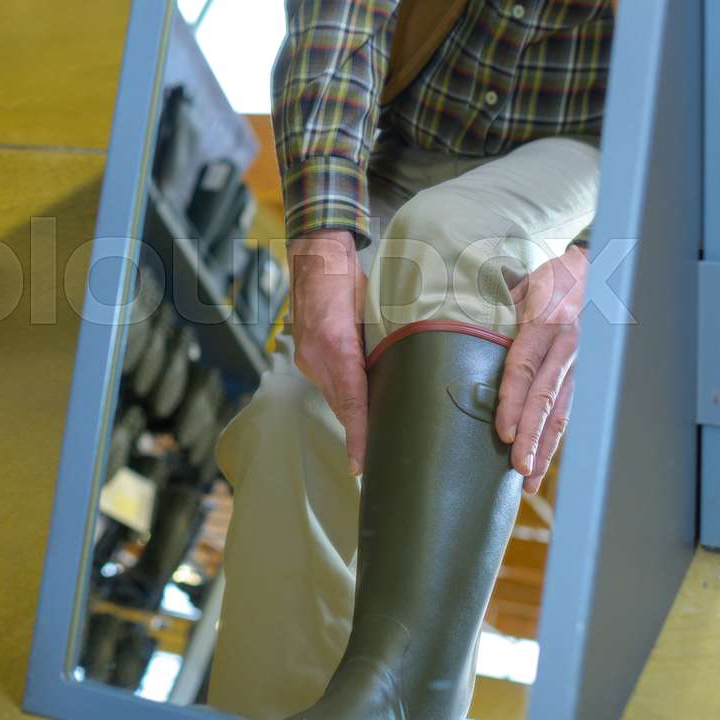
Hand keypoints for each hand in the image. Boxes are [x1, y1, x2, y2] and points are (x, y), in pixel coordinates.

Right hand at [288, 229, 367, 475]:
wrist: (314, 255)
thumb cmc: (349, 275)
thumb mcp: (374, 304)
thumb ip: (387, 338)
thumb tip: (413, 366)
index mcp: (335, 341)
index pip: (351, 397)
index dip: (357, 433)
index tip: (360, 463)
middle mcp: (316, 354)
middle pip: (342, 404)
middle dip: (360, 433)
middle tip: (379, 463)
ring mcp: (307, 356)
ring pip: (336, 397)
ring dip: (354, 416)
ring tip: (375, 443)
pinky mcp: (306, 355)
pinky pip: (330, 385)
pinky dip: (346, 398)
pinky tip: (363, 410)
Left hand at [495, 246, 588, 494]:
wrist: (593, 273)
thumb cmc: (546, 279)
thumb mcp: (519, 284)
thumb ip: (495, 310)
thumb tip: (453, 330)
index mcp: (545, 322)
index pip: (525, 368)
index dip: (514, 402)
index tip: (504, 433)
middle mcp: (565, 346)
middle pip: (545, 398)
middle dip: (532, 436)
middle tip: (519, 469)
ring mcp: (577, 364)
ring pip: (559, 411)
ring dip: (545, 448)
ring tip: (529, 480)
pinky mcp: (580, 376)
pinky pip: (565, 411)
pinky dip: (553, 440)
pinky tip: (541, 464)